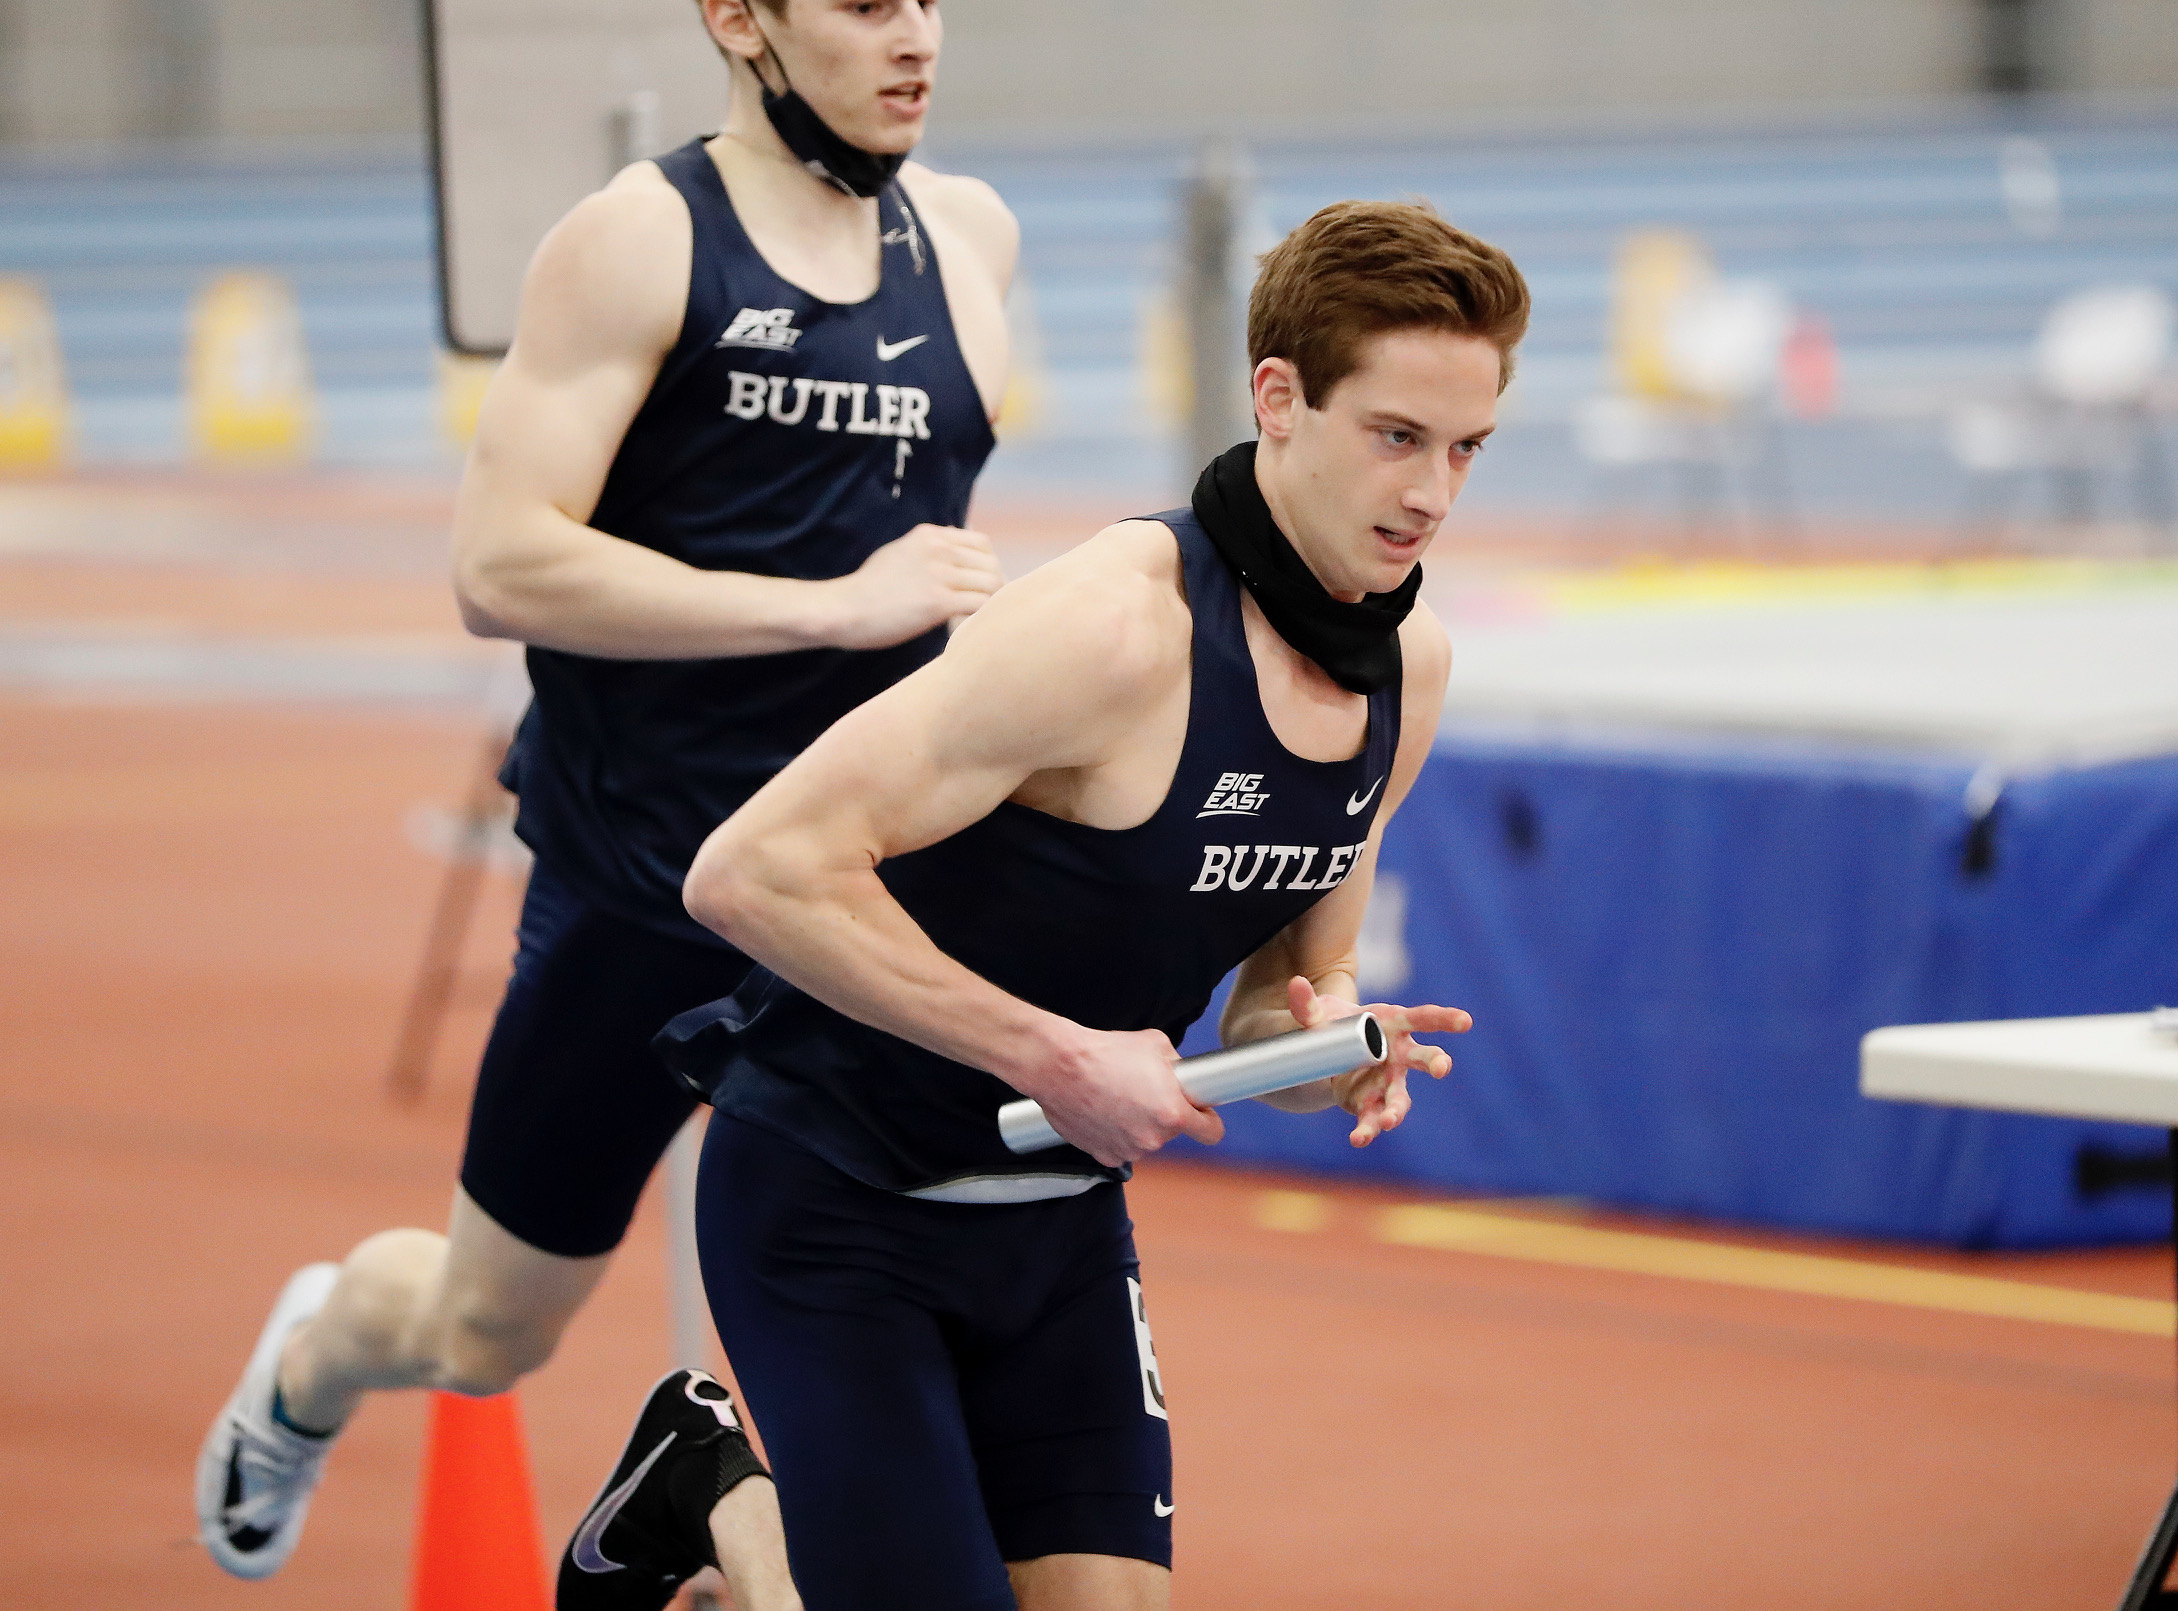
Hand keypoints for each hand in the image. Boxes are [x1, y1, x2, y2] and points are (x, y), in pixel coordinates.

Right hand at [828, 524, 1003, 648]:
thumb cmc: (869, 588)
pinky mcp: (939, 602)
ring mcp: (940, 574)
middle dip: (994, 587)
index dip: (987, 565)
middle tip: (984, 608)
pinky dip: (981, 618)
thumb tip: (954, 552)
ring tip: (975, 619)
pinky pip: (981, 606)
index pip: (982, 543)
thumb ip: (928, 550)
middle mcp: (939, 549)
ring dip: (990, 604)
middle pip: (991, 564)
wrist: (844, 609)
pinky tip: (967, 627)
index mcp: (930, 535)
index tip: (981, 585)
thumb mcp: (899, 552)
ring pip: (992, 585)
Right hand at [1028, 1027, 1223, 1168]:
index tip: (1200, 1112)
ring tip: (1117, 1097)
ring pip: (1144, 1139)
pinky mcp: (1103, 1155)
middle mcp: (1153, 1138)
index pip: (1211, 1132)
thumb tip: (1184, 1076)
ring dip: (1137, 1124)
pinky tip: (1103, 1110)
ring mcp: (1127, 1150)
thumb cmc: (1105, 1052)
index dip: (1208, 1120)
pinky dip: (1115, 1133)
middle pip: (1172, 1131)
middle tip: (1143, 1090)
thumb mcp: (1156, 1045)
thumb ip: (1178, 1067)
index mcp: (1172, 1113)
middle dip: (1163, 1113)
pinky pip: (1120, 1146)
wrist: (1058, 1065)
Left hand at [1287, 976, 1469, 1147]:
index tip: (1465, 1021)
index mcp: (1393, 1024)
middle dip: (1435, 1062)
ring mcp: (1387, 1082)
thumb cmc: (1335, 1026)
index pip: (1424, 1018)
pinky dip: (1366, 1129)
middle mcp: (1398, 1055)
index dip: (1446, 1018)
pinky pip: (1372, 1118)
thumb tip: (1295, 985)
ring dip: (1396, 1109)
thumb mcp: (1319, 1014)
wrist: (1324, 1055)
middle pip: (1424, 1058)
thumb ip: (1307, 1004)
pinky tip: (1358, 1139)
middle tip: (1442, 1068)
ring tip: (1389, 1120)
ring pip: (1399, 1098)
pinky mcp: (1370, 1104)